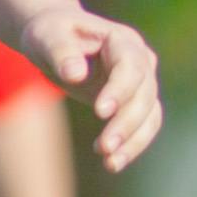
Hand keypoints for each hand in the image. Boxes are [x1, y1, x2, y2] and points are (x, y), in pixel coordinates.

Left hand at [23, 1, 163, 169]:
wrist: (57, 40)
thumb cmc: (50, 34)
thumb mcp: (47, 36)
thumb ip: (60, 52)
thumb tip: (75, 75)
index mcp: (122, 40)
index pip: (131, 66)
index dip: (120, 90)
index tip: (100, 113)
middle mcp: (141, 60)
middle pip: (144, 94)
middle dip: (126, 123)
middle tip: (103, 147)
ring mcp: (142, 82)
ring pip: (150, 114)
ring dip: (133, 140)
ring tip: (110, 162)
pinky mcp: (135, 102)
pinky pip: (144, 126)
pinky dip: (132, 146)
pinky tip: (112, 163)